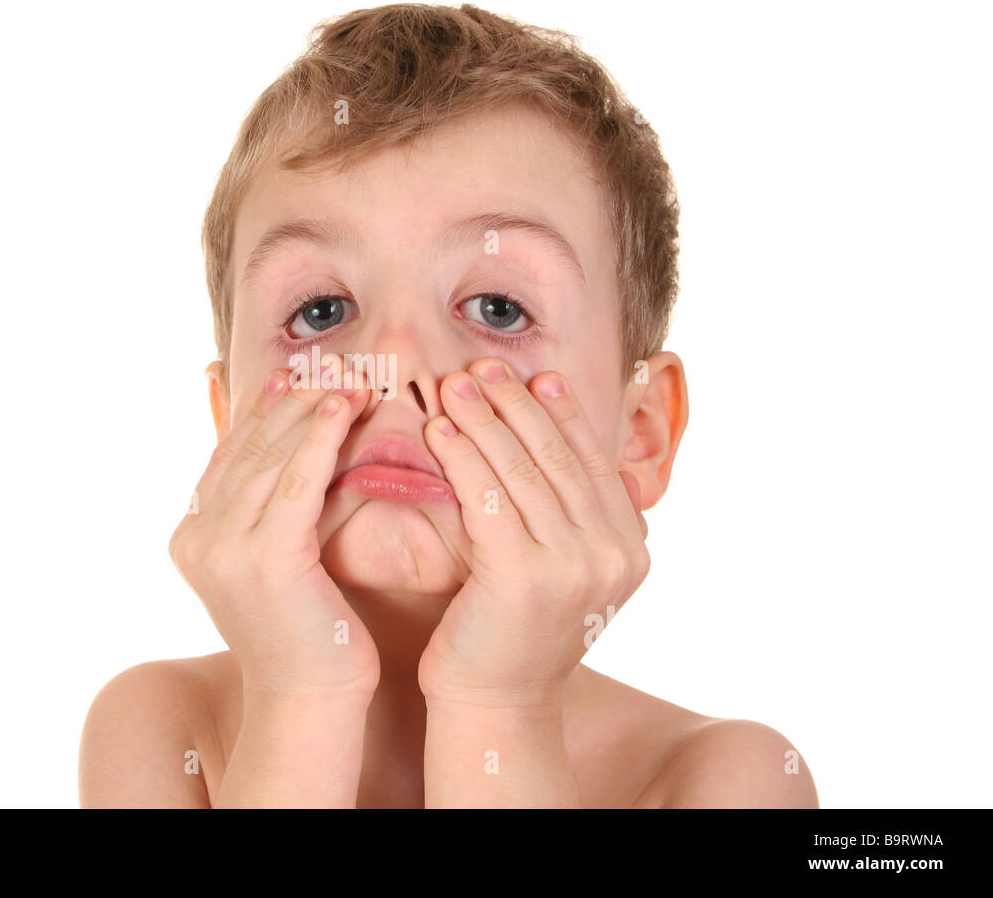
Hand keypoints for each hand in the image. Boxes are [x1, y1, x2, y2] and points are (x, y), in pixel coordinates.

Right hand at [169, 369, 379, 703]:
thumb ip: (265, 504)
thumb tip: (275, 461)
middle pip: (248, 450)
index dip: (262, 411)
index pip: (230, 457)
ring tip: (346, 374)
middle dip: (290, 400)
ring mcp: (223, 549)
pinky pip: (296, 482)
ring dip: (311, 409)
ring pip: (271, 458)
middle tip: (326, 360)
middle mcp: (196, 538)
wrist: (310, 699)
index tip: (292, 373)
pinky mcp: (264, 558)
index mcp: (190, 537)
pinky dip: (320, 439)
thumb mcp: (272, 558)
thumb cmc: (303, 631)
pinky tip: (343, 408)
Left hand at [417, 358, 649, 709]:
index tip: (534, 375)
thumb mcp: (561, 565)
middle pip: (558, 458)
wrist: (495, 702)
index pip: (593, 463)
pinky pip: (487, 497)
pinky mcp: (525, 576)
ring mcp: (575, 567)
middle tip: (482, 367)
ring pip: (520, 471)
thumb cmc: (514, 628)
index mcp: (631, 547)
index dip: (561, 414)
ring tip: (453, 385)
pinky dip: (461, 456)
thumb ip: (572, 513)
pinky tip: (437, 430)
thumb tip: (556, 435)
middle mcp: (615, 554)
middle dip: (517, 405)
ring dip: (483, 420)